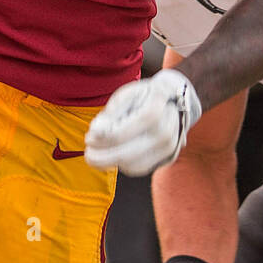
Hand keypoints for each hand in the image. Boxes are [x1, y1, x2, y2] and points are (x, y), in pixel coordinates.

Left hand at [84, 68, 200, 175]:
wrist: (174, 99)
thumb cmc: (144, 96)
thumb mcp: (127, 94)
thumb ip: (111, 112)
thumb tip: (95, 133)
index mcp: (156, 108)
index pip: (123, 132)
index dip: (102, 139)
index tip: (88, 137)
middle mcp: (167, 130)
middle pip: (128, 154)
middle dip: (103, 158)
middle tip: (88, 155)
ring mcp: (170, 146)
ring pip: (134, 166)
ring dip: (111, 163)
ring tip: (98, 154)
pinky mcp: (169, 158)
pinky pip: (141, 168)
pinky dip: (124, 165)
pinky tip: (115, 155)